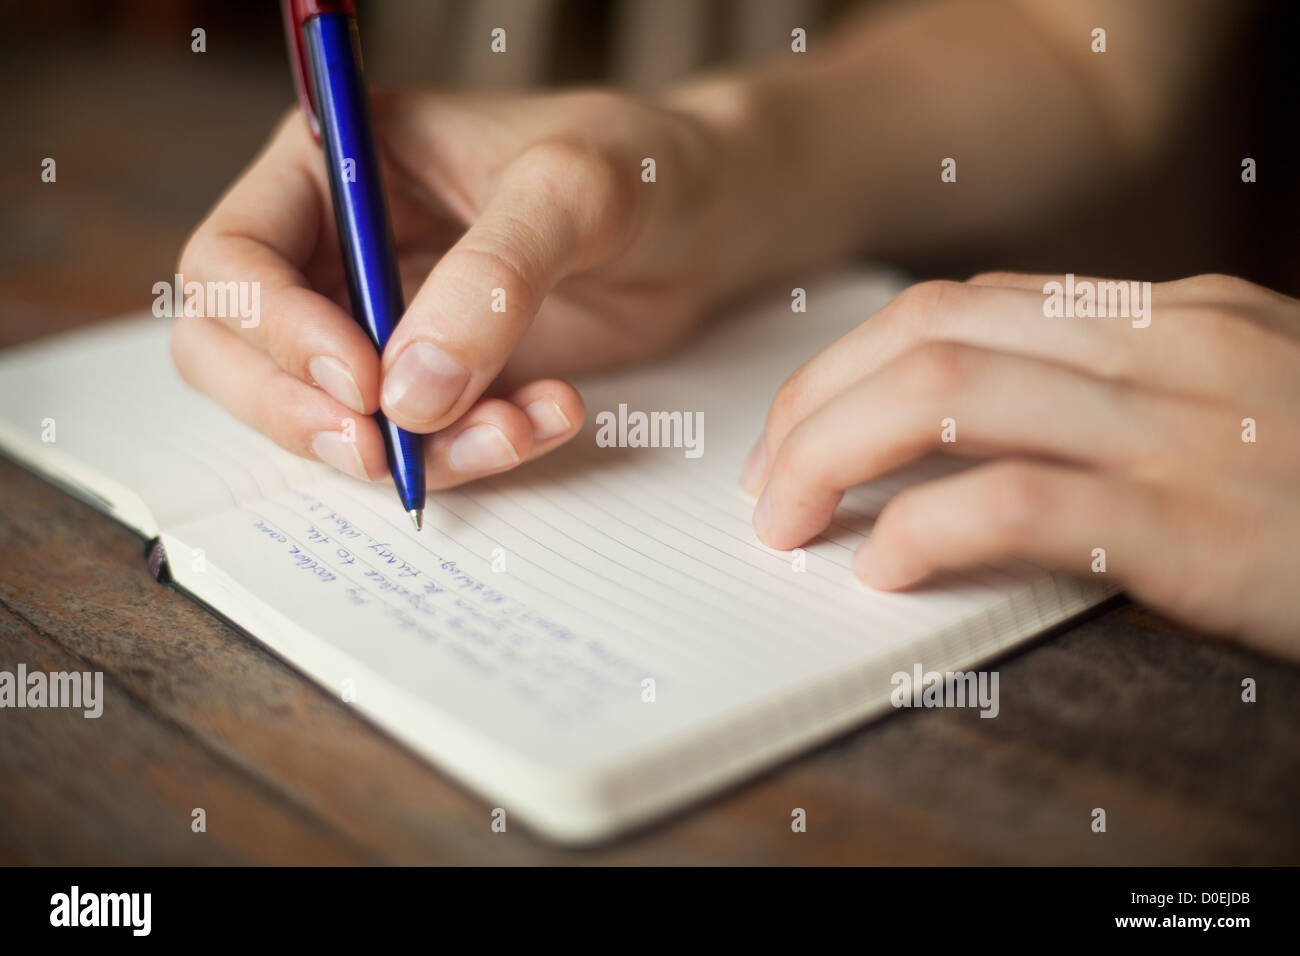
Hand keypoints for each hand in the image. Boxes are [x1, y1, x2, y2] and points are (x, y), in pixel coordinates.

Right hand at [172, 89, 744, 486]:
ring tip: (518, 429)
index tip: (362, 382)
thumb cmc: (633, 163)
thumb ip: (491, 280)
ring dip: (413, 449)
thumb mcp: (569, 192)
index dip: (274, 332)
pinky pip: (420, 442)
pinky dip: (475, 451)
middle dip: (302, 416)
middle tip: (382, 452)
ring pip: (332, 417)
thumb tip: (410, 396)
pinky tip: (550, 416)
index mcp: (333, 168)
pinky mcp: (440, 380)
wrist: (702, 216)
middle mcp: (339, 250)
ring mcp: (385, 323)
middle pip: (239, 355)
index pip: (233, 259)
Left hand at [743, 272, 1299, 659]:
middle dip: (816, 405)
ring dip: (835, 455)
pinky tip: (883, 566)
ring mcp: (1182, 426)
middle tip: (770, 480)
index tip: (802, 427)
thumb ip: (1117, 393)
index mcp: (1168, 317)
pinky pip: (1018, 500)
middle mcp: (1165, 348)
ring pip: (945, 394)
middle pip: (927, 337)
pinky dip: (925, 527)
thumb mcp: (1233, 405)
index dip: (853, 366)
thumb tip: (983, 417)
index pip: (960, 307)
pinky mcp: (1196, 521)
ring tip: (790, 519)